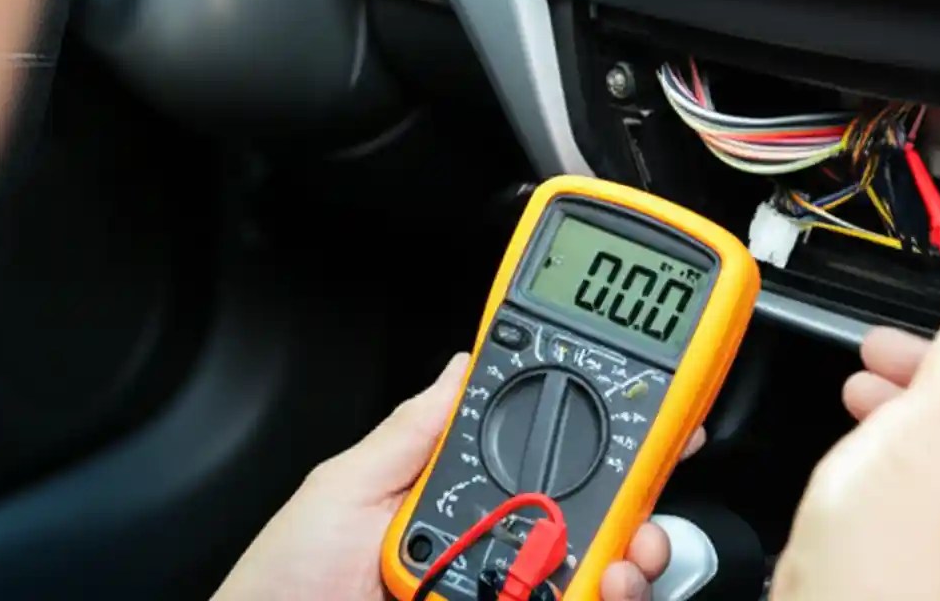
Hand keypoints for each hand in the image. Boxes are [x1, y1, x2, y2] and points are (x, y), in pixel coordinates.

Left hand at [215, 353, 704, 600]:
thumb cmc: (284, 588)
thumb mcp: (341, 490)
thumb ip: (413, 431)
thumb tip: (464, 362)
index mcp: (463, 501)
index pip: (551, 461)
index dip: (609, 440)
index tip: (655, 423)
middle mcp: (498, 552)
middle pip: (598, 522)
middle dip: (642, 504)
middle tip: (651, 500)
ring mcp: (511, 596)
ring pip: (601, 577)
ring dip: (633, 565)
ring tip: (620, 566)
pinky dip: (604, 599)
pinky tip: (602, 591)